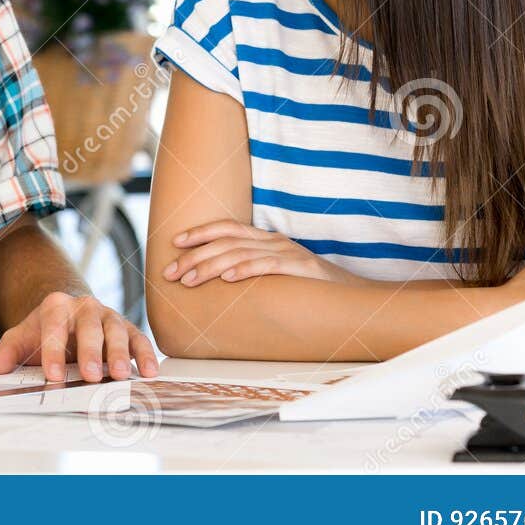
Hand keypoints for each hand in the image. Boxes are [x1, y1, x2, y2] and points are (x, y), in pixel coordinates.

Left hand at [0, 292, 158, 382]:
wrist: (68, 314)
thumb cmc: (44, 331)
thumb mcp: (22, 337)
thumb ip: (7, 352)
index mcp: (56, 307)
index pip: (54, 327)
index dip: (53, 351)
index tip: (52, 374)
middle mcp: (85, 307)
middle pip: (89, 326)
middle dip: (90, 351)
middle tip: (90, 374)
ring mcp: (108, 316)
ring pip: (116, 330)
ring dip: (120, 353)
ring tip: (120, 375)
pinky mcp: (126, 327)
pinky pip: (138, 338)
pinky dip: (145, 354)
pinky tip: (149, 372)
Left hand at [162, 220, 365, 286]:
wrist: (353, 296)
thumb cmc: (309, 290)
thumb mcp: (277, 275)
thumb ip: (253, 271)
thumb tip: (220, 281)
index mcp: (266, 240)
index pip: (227, 229)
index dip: (199, 233)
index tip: (174, 243)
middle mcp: (273, 241)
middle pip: (226, 242)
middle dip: (194, 256)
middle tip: (171, 272)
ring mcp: (288, 253)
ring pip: (240, 254)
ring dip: (210, 266)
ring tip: (189, 279)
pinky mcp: (300, 268)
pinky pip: (268, 266)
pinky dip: (245, 269)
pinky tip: (227, 278)